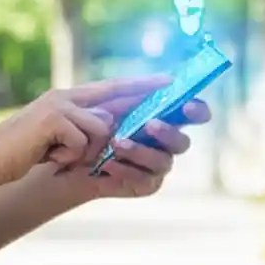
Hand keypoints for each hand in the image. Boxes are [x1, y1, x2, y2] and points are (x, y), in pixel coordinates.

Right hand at [0, 74, 170, 184]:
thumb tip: (111, 126)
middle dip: (123, 123)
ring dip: (84, 152)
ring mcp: (60, 105)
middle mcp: (66, 96)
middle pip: (113, 104)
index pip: (113, 87)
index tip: (170, 80)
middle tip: (108, 139)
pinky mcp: (54, 119)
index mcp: (69, 97)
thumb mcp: (58, 138)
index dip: (142, 84)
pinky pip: (83, 142)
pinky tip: (49, 157)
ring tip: (57, 155)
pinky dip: (69, 157)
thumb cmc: (23, 152)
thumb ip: (84, 128)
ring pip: (102, 129)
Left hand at [69, 98, 212, 199]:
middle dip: (169, 133)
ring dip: (141, 151)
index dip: (198, 111)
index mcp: (164, 117)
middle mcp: (166, 143)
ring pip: (163, 162)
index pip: (194, 114)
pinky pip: (145, 180)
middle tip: (150, 125)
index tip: (188, 106)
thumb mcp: (106, 97)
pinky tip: (107, 163)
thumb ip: (134, 87)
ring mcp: (157, 166)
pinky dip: (127, 170)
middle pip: (183, 142)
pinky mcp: (144, 185)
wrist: (65, 153)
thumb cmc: (90, 119)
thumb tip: (168, 80)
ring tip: (116, 143)